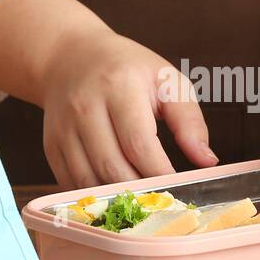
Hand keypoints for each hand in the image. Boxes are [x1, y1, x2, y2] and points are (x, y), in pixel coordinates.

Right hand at [0, 0, 216, 187]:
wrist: (70, 57)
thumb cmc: (127, 70)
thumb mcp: (166, 81)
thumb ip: (190, 121)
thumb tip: (207, 161)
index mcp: (119, 86)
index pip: (139, 143)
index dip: (159, 173)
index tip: (177, 189)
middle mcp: (85, 107)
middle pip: (113, 167)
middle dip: (140, 190)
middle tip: (162, 201)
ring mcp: (63, 128)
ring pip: (90, 180)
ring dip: (117, 198)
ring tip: (141, 201)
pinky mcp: (51, 145)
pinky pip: (71, 183)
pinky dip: (95, 196)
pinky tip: (115, 194)